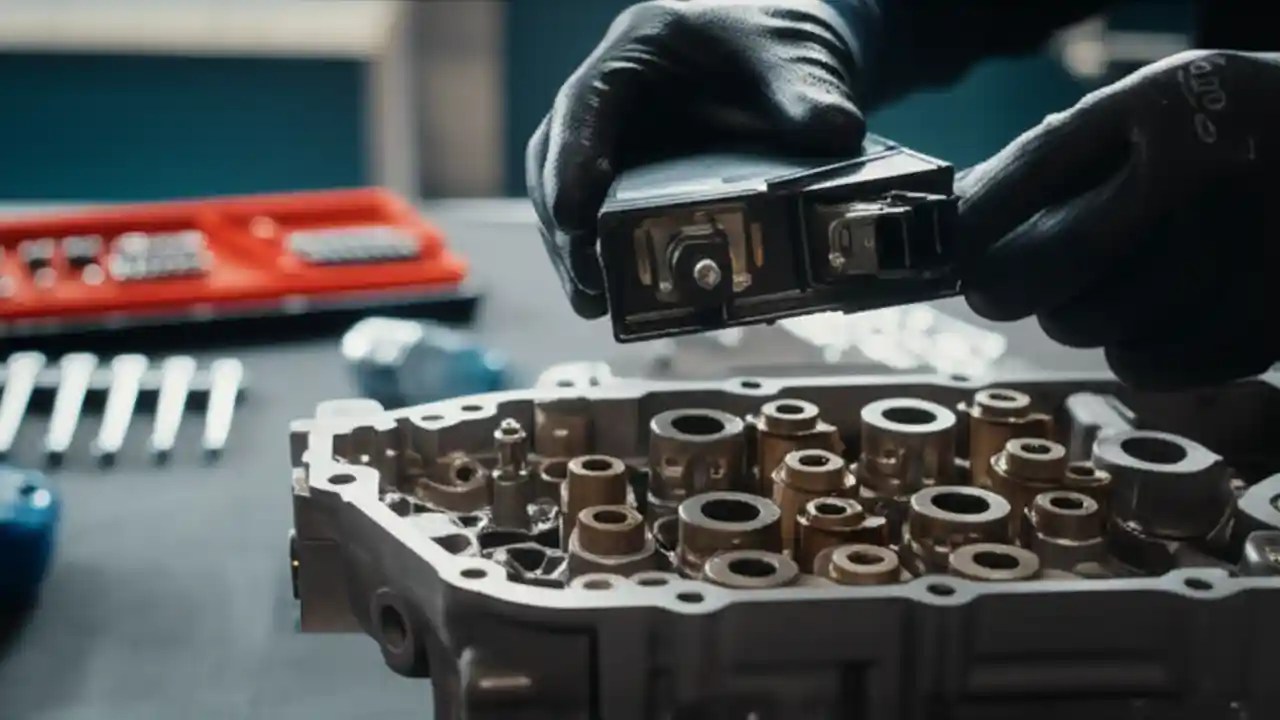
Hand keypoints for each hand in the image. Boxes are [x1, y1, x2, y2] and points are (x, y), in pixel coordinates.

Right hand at [526, 0, 865, 317]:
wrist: (788, 57)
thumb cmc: (775, 40)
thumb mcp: (795, 57)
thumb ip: (809, 94)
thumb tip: (834, 132)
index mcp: (636, 52)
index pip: (583, 104)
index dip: (571, 160)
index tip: (573, 215)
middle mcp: (612, 99)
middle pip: (557, 159)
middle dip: (564, 226)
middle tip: (588, 282)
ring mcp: (616, 141)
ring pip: (569, 194)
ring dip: (575, 250)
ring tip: (595, 301)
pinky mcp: (632, 179)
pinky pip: (602, 218)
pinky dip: (607, 255)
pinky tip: (621, 295)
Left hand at [959, 50, 1279, 388]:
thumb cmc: (1216, 135)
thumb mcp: (1144, 112)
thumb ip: (1056, 158)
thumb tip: (950, 224)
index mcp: (1168, 108)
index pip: (1034, 171)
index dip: (971, 222)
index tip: (941, 251)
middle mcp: (1213, 177)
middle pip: (1058, 260)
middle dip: (1010, 281)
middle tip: (998, 287)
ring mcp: (1247, 254)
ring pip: (1093, 324)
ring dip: (1074, 316)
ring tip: (1101, 286)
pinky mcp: (1266, 322)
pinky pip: (1147, 366)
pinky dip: (1129, 352)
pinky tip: (1145, 319)